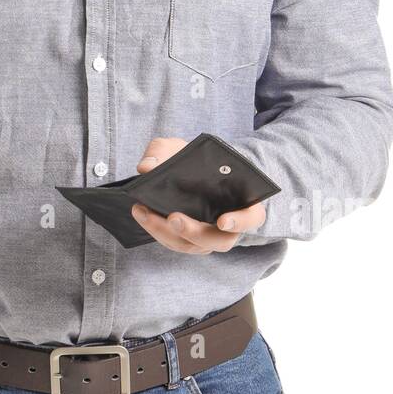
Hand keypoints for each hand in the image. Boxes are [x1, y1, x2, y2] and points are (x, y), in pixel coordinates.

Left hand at [130, 136, 267, 253]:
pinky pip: (174, 242)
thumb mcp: (179, 147)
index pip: (252, 217)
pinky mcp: (186, 239)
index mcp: (241, 201)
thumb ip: (163, 151)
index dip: (240, 222)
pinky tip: (141, 213)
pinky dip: (156, 229)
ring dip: (167, 233)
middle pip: (219, 241)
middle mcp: (227, 225)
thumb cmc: (192, 160)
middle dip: (194, 232)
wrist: (183, 171)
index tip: (222, 221)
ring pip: (192, 246)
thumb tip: (146, 168)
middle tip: (173, 218)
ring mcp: (207, 236)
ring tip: (145, 213)